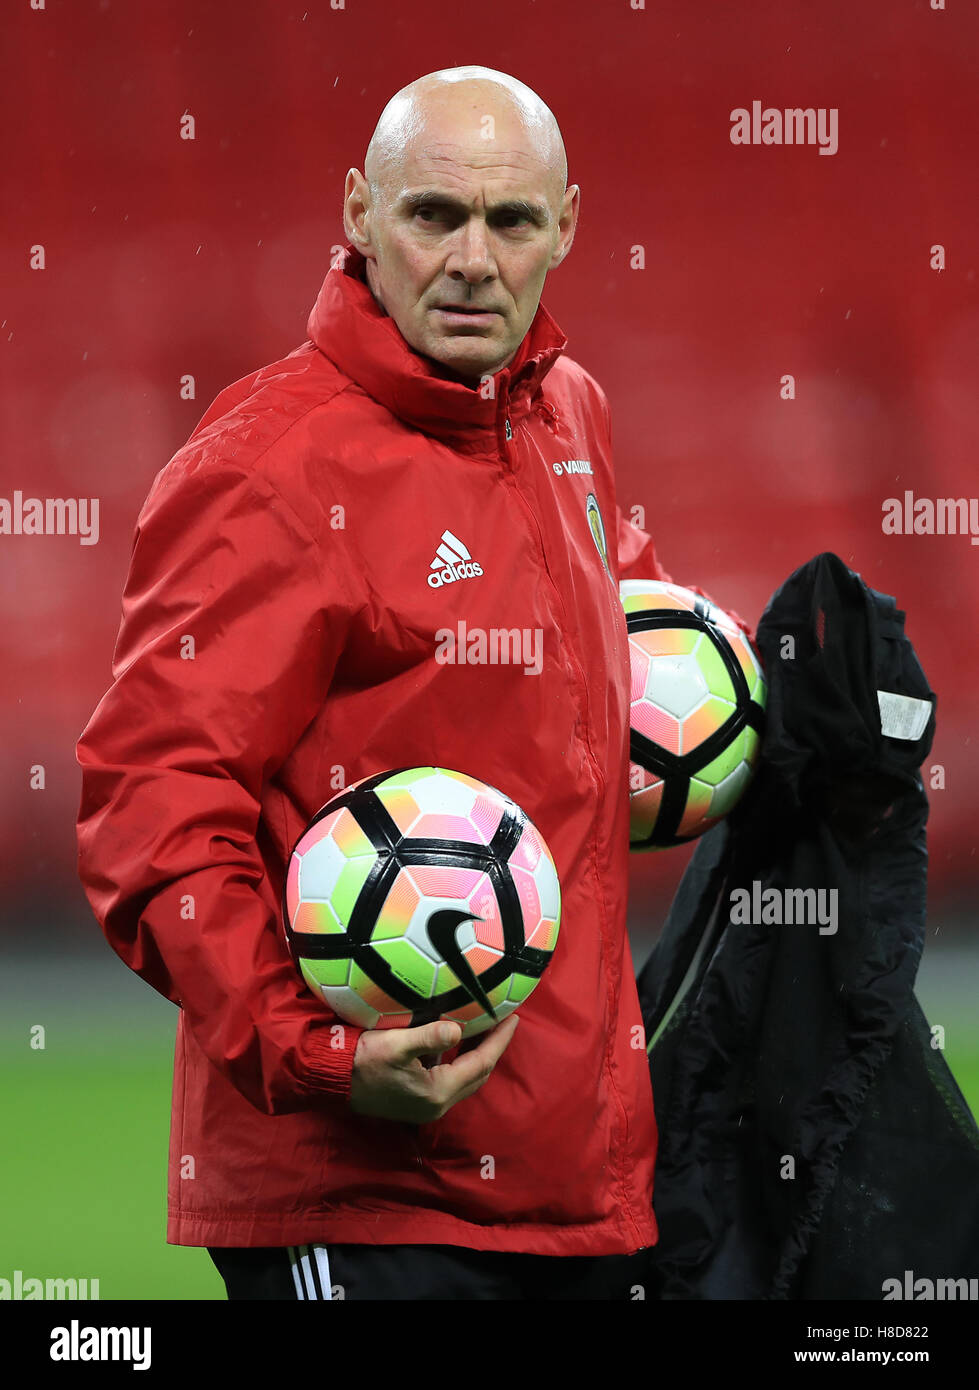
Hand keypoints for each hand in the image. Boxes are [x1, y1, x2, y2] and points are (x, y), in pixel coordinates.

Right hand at [349, 1014, 519, 1123]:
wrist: (332, 1078)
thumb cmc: (363, 1059)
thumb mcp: (396, 1044)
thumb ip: (429, 1037)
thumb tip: (458, 1030)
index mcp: (438, 1091)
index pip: (481, 1063)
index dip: (499, 1039)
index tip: (513, 1017)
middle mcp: (437, 1104)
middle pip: (478, 1074)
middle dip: (493, 1047)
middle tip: (503, 1020)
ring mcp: (427, 1105)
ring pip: (465, 1078)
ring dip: (477, 1055)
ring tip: (486, 1027)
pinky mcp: (416, 1101)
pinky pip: (450, 1079)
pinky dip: (460, 1060)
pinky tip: (457, 1041)